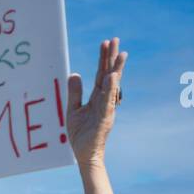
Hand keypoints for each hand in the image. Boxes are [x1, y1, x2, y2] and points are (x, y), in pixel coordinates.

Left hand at [66, 38, 126, 168]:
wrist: (84, 154)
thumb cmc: (81, 134)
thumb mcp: (73, 109)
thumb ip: (75, 92)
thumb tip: (74, 73)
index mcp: (97, 97)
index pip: (100, 74)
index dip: (102, 59)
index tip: (105, 43)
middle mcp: (104, 100)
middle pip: (108, 75)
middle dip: (111, 58)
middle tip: (115, 39)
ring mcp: (106, 108)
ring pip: (112, 86)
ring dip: (116, 69)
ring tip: (120, 54)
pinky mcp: (105, 119)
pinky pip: (108, 101)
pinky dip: (110, 89)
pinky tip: (112, 77)